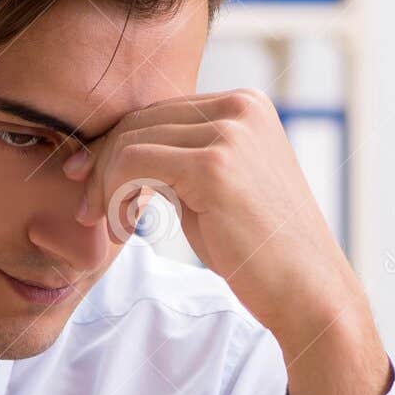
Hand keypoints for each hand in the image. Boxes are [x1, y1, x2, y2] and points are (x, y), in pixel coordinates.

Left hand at [67, 88, 389, 394]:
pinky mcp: (215, 165)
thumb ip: (179, 158)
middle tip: (87, 210)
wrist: (307, 291)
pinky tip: (124, 229)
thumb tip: (117, 144)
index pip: (156, 111)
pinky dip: (114, 195)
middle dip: (101, 164)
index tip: (87, 183)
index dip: (114, 146)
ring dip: (105, 186)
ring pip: (130, 141)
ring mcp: (231, 132)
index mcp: (245, 104)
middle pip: (139, 121)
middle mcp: (241, 106)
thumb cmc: (257, 249)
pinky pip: (133, 163)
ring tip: (110, 226)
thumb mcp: (215, 188)